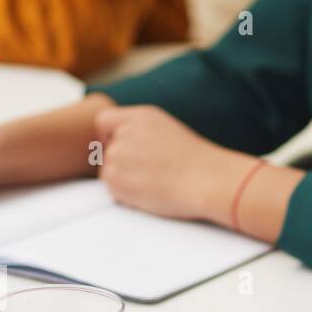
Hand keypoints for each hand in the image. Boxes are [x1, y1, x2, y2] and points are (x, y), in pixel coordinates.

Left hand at [95, 105, 244, 222]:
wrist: (207, 180)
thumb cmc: (197, 162)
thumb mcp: (167, 130)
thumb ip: (139, 131)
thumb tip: (118, 144)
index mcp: (140, 116)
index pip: (104, 121)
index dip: (108, 137)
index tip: (123, 149)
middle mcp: (125, 132)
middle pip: (106, 150)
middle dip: (122, 164)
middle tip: (149, 173)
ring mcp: (117, 155)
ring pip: (108, 171)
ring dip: (125, 180)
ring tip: (153, 183)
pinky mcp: (115, 179)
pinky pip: (112, 190)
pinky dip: (127, 195)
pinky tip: (150, 192)